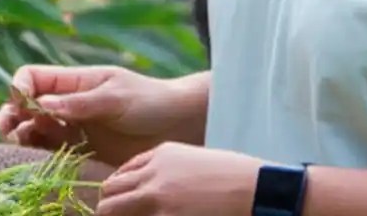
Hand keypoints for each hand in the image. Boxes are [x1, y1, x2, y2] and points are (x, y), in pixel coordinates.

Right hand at [0, 65, 207, 166]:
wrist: (179, 126)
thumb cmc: (150, 101)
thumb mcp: (116, 96)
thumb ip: (80, 103)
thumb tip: (42, 104)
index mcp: (73, 81)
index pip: (32, 77)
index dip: (19, 88)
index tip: (23, 103)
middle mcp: (66, 105)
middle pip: (24, 107)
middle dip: (10, 116)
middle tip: (11, 131)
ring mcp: (73, 130)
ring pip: (33, 133)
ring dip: (23, 139)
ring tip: (27, 147)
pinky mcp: (81, 154)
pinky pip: (52, 156)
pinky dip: (40, 159)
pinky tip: (41, 164)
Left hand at [95, 142, 261, 215]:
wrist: (258, 189)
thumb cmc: (233, 176)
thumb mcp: (193, 160)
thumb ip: (165, 169)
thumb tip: (143, 186)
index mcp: (160, 156)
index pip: (119, 177)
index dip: (118, 196)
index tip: (123, 207)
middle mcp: (152, 176)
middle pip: (108, 196)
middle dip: (109, 212)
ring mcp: (157, 200)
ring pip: (110, 212)